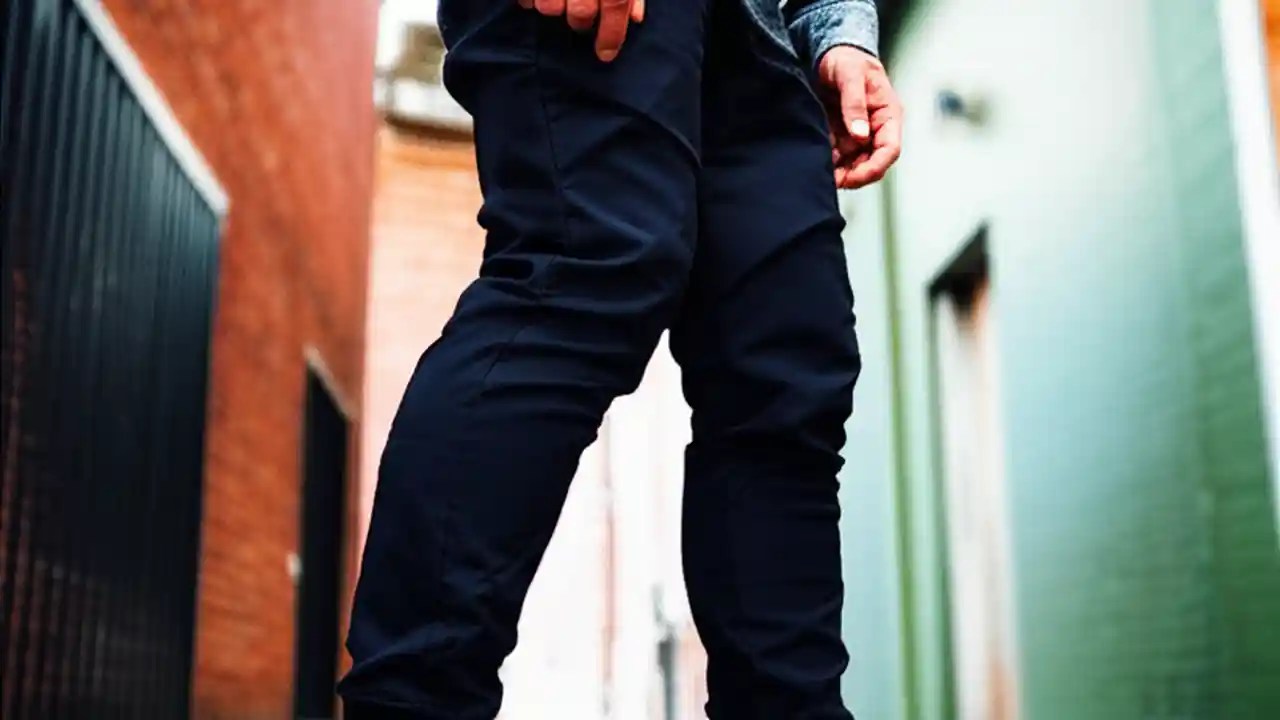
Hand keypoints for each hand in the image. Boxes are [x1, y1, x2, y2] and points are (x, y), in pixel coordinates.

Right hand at [517, 0, 645, 61]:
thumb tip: (636, 18)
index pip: (616, 4)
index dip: (612, 33)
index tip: (606, 54)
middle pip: (581, 11)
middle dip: (580, 21)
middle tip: (580, 20)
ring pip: (549, 6)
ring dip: (551, 7)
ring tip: (554, 2)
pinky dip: (528, 1)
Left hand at [816, 46, 903, 188]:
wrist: (830, 53)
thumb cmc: (847, 58)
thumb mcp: (850, 74)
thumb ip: (855, 104)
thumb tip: (861, 135)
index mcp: (888, 114)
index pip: (890, 150)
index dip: (873, 168)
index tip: (852, 178)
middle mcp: (876, 128)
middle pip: (871, 163)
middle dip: (853, 176)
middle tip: (830, 179)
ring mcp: (858, 134)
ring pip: (853, 164)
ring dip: (838, 171)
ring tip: (819, 169)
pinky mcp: (842, 136)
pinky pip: (837, 157)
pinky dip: (828, 162)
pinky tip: (814, 160)